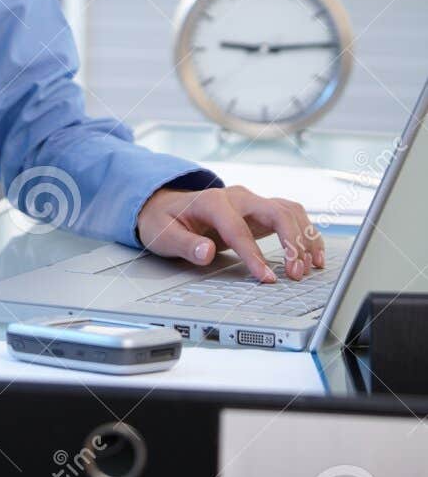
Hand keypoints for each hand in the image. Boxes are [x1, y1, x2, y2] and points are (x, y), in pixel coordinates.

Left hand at [135, 184, 325, 283]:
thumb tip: (206, 251)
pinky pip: (290, 216)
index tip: (267, 279)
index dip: (254, 255)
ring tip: (309, 267)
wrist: (166, 206)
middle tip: (295, 273)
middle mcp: (236, 197)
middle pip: (275, 211)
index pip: (238, 229)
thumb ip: (185, 244)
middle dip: (291, 242)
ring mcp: (250, 202)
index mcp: (212, 201)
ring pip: (288, 211)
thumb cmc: (164, 220)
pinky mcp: (259, 212)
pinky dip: (305, 233)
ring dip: (303, 237)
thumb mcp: (163, 234)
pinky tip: (313, 254)